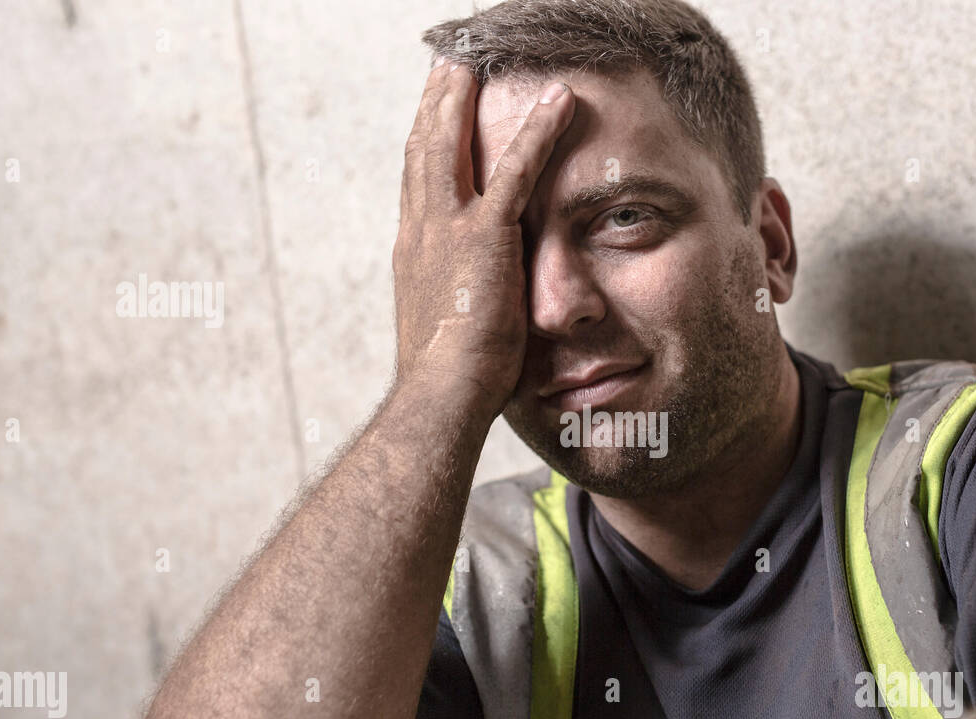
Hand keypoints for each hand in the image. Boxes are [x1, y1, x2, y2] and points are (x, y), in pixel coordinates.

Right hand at [392, 59, 574, 414]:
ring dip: (468, 99)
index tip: (429, 120)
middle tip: (445, 69)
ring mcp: (448, 231)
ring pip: (455, 145)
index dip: (424, 149)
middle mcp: (421, 232)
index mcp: (413, 256)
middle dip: (435, 106)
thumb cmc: (446, 388)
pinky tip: (561, 101)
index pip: (418, 188)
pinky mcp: (485, 238)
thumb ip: (458, 311)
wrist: (438, 398)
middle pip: (424, 151)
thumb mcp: (446, 338)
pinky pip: (517, 171)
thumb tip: (471, 320)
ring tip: (483, 62)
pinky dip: (539, 131)